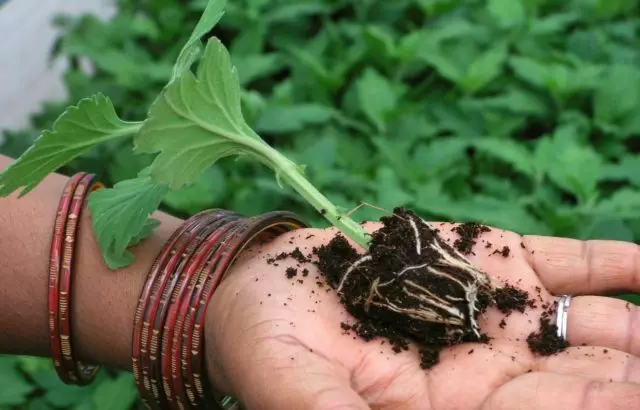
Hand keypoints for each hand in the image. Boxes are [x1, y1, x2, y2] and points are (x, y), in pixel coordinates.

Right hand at [204, 223, 639, 408]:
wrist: (259, 287)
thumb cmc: (266, 346)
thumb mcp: (294, 390)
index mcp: (440, 409)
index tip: (624, 398)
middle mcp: (478, 367)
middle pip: (567, 380)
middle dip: (620, 380)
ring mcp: (488, 310)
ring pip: (576, 327)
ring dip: (626, 331)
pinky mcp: (483, 259)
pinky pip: (557, 263)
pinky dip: (605, 264)